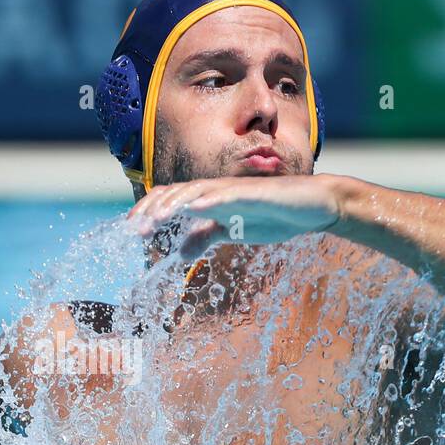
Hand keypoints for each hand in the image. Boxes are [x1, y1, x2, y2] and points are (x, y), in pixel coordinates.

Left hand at [127, 175, 342, 249]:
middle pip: (176, 193)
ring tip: (155, 219)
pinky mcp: (256, 194)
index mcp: (210, 199)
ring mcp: (236, 190)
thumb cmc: (273, 214)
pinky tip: (195, 208)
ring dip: (174, 205)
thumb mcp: (232, 231)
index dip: (149, 212)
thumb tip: (178, 254)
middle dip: (152, 210)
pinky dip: (210, 200)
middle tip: (135, 230)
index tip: (131, 230)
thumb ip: (205, 237)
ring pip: (197, 191)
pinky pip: (229, 195)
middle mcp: (217, 190)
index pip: (171, 201)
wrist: (313, 206)